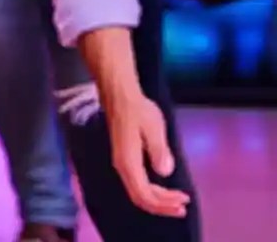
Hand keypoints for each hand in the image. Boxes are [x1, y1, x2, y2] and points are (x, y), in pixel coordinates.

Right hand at [106, 91, 190, 217]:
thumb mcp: (153, 127)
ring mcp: (122, 164)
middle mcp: (122, 167)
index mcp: (128, 161)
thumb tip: (165, 172)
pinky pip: (137, 185)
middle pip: (140, 198)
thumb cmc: (138, 109)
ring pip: (138, 193)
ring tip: (177, 202)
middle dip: (162, 206)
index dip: (164, 202)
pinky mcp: (125, 161)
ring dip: (158, 201)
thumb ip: (159, 150)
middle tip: (184, 206)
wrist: (120, 97)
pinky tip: (164, 190)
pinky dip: (153, 192)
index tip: (183, 200)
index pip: (144, 193)